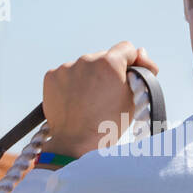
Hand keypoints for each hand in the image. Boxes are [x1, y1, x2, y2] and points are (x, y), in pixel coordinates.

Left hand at [42, 42, 157, 157]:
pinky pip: (66, 74)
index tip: (127, 76)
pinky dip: (70, 83)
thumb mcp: (134, 96)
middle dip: (107, 71)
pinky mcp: (51, 76)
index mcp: (110, 62)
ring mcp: (66, 67)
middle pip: (103, 57)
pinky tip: (73, 100)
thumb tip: (140, 52)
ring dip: (88, 77)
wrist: (75, 143)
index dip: (131, 62)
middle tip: (105, 95)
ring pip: (83, 66)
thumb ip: (141, 70)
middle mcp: (87, 59)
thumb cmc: (109, 123)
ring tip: (87, 100)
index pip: (127, 48)